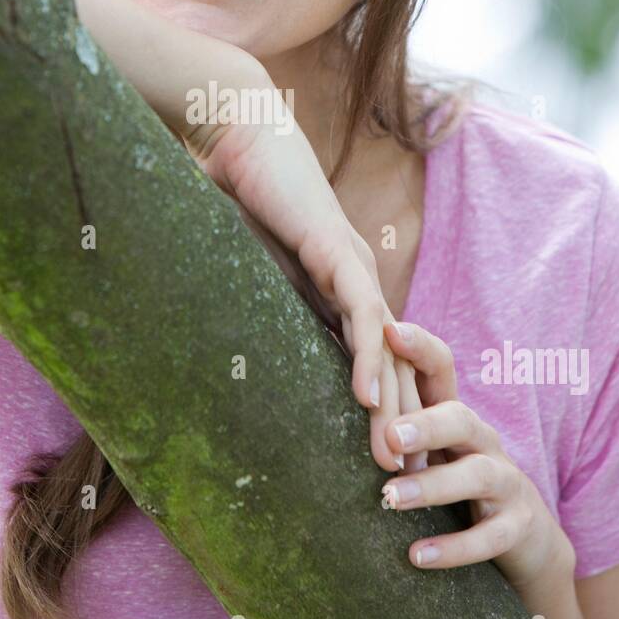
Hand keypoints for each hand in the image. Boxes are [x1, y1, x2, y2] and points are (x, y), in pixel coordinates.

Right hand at [191, 114, 422, 473]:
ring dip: (391, 409)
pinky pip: (359, 316)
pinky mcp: (337, 253)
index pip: (368, 365)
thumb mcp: (245, 268)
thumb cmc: (237, 191)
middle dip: (399, 426)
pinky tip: (368, 402)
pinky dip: (367, 359)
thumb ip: (246, 304)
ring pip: (383, 352)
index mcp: (336, 291)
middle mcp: (356, 284)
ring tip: (394, 462)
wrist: (241, 133)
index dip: (380, 414)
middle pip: (388, 369)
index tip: (384, 465)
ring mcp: (353, 269)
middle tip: (408, 485)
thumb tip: (210, 344)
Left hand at [379, 320, 575, 589]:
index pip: (443, 369)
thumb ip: (394, 425)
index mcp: (456, 418)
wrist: (526, 537)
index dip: (419, 348)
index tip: (388, 332)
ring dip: (432, 487)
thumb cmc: (459, 484)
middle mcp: (484, 442)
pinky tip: (416, 556)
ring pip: (476, 475)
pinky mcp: (517, 527)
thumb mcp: (432, 451)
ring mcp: (506, 483)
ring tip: (390, 499)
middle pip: (460, 419)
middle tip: (389, 434)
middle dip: (425, 424)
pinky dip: (453, 548)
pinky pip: (489, 537)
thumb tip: (321, 394)